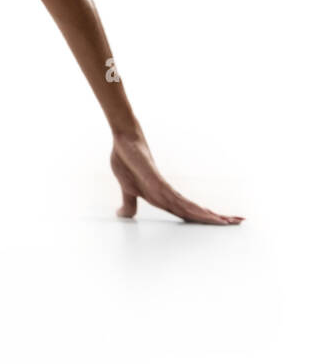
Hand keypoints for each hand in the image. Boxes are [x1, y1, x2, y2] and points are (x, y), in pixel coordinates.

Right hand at [109, 135, 242, 224]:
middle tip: (240, 222)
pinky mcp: (157, 181)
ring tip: (228, 221)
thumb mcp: (127, 189)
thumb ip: (129, 202)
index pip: (187, 213)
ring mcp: (163, 188)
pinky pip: (176, 199)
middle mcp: (167, 194)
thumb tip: (123, 215)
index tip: (222, 224)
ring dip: (209, 215)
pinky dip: (191, 207)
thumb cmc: (127, 161)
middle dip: (217, 217)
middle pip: (195, 211)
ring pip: (190, 207)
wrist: (125, 140)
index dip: (203, 220)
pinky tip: (203, 213)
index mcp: (162, 198)